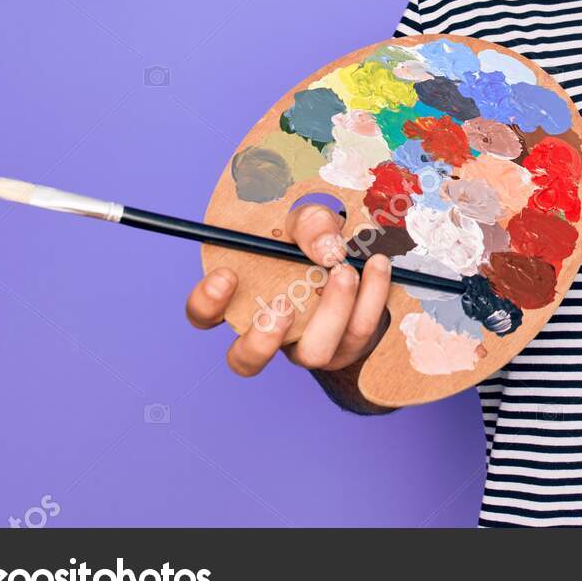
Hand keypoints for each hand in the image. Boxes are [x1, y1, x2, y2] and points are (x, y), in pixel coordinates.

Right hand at [184, 203, 392, 376]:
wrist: (366, 259)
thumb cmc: (322, 240)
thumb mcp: (311, 219)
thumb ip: (311, 224)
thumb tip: (326, 249)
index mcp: (243, 301)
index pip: (205, 316)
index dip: (206, 303)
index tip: (227, 275)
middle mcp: (272, 333)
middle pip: (246, 360)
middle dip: (262, 337)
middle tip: (283, 303)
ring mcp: (310, 346)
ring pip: (313, 354)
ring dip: (330, 310)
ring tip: (344, 271)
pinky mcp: (349, 348)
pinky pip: (359, 332)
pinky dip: (372, 294)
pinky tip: (377, 263)